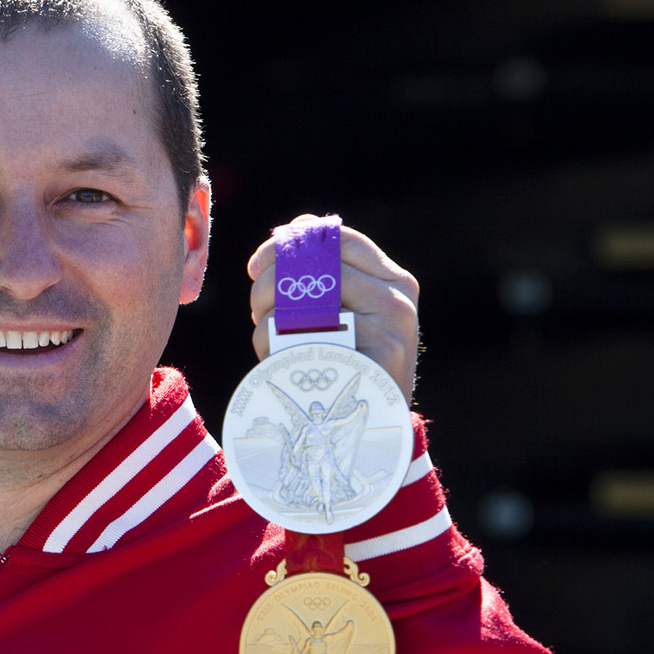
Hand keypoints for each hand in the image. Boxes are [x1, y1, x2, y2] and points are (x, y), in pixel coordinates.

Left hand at [246, 215, 419, 403]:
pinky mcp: (361, 360)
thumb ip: (332, 270)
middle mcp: (396, 298)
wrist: (378, 426)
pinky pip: (288, 336)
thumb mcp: (355, 313)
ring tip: (268, 335)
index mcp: (393, 279)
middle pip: (308, 265)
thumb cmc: (355, 362)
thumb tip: (296, 227)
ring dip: (264, 316)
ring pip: (293, 300)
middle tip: (258, 306)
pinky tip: (275, 359)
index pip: (336, 237)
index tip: (257, 264)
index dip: (288, 243)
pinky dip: (266, 343)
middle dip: (267, 283)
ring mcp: (385, 328)